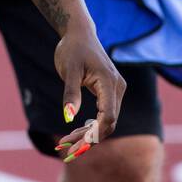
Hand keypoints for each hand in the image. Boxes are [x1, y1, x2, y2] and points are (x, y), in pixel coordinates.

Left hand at [53, 24, 124, 148]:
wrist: (78, 33)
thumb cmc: (72, 49)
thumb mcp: (68, 71)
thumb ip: (70, 93)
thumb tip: (68, 118)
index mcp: (109, 82)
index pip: (108, 117)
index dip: (93, 134)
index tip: (74, 145)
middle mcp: (117, 88)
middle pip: (108, 123)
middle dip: (88, 138)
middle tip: (64, 148)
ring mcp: (115, 90)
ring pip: (107, 121)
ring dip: (89, 134)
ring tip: (66, 142)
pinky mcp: (110, 92)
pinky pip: (105, 114)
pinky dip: (92, 125)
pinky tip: (76, 132)